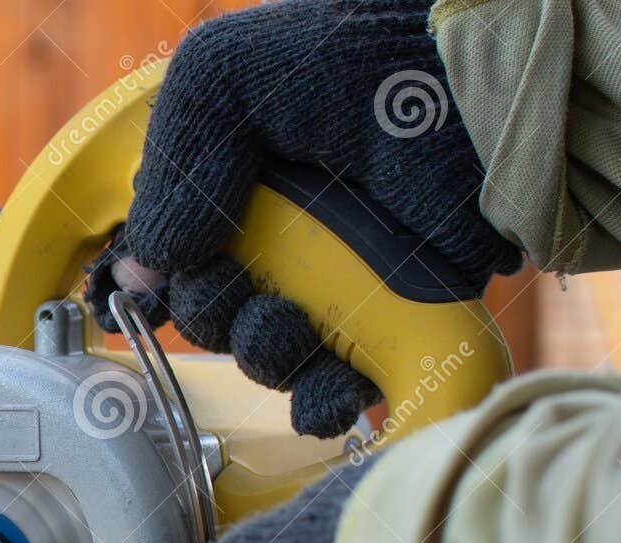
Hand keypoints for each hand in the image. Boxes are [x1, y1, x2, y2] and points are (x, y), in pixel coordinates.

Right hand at [88, 0, 521, 437]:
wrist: (475, 86)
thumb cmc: (355, 60)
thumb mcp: (222, 78)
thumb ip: (170, 169)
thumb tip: (145, 269)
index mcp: (229, 191)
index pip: (172, 264)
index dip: (161, 284)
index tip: (160, 289)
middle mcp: (278, 241)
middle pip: (213, 319)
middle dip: (216, 317)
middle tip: (241, 290)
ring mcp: (333, 286)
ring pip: (268, 361)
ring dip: (267, 358)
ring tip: (292, 327)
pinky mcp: (390, 323)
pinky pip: (339, 389)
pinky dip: (325, 404)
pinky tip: (333, 390)